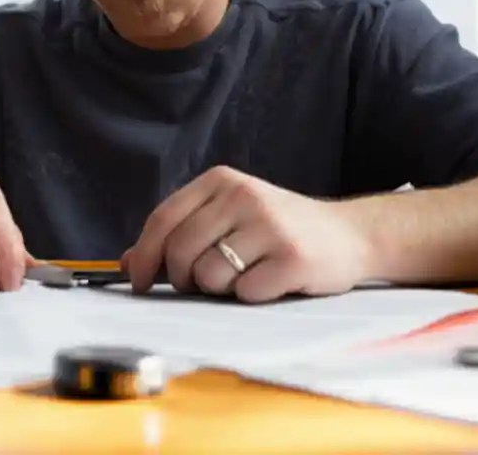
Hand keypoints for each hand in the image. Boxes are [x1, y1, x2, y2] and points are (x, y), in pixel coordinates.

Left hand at [121, 166, 371, 302]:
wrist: (350, 234)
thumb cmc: (279, 229)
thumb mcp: (228, 217)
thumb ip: (179, 234)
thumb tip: (127, 263)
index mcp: (221, 181)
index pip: (163, 219)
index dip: (143, 255)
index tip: (138, 280)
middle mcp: (244, 196)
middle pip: (180, 251)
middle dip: (182, 278)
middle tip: (200, 283)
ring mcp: (270, 224)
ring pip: (209, 276)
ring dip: (221, 288)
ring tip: (247, 273)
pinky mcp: (293, 257)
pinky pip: (245, 293)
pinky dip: (252, 296)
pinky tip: (271, 280)